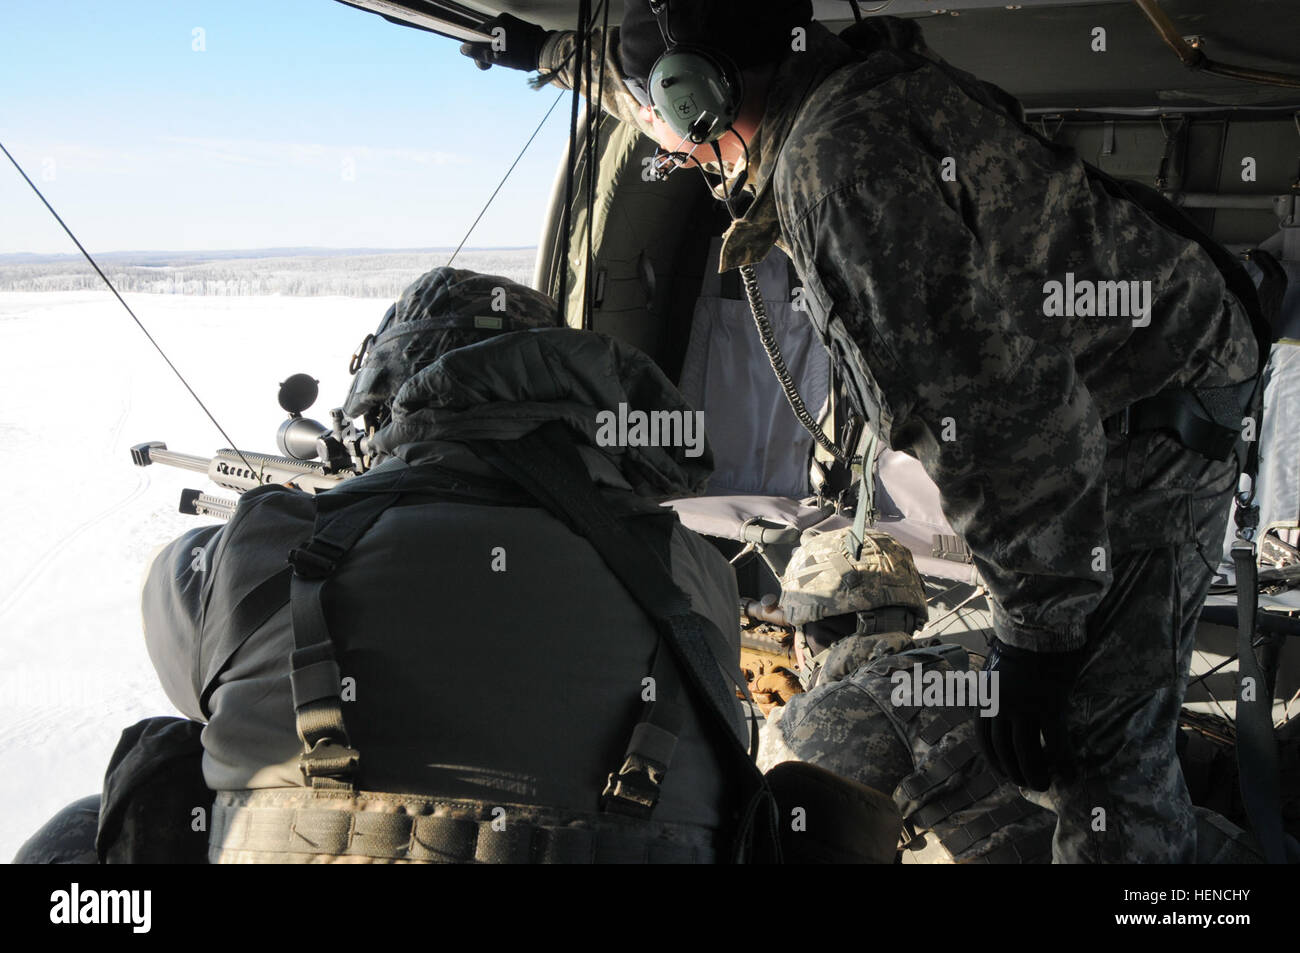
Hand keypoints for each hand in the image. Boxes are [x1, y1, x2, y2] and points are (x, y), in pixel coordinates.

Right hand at [459, 14, 548, 71]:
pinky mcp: (520, 28)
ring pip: (496, 37)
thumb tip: (463, 49)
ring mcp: (513, 22)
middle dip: (487, 51)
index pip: (477, 33)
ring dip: (496, 50)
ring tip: (506, 60)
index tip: (481, 61)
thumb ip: (480, 53)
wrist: (548, 52)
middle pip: (486, 35)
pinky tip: (512, 56)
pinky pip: (506, 37)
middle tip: (492, 64)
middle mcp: (504, 19)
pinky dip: (505, 47)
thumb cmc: (524, 55)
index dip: (475, 49)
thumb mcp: (499, 58)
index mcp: (498, 22)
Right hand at [750, 660, 803, 717]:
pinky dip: (771, 713)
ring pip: (760, 705)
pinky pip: (765, 714)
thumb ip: (764, 681)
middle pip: (756, 695)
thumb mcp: (781, 681)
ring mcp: (771, 701)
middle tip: (775, 696)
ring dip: (769, 706)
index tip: (768, 689)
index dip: (759, 688)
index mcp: (770, 678)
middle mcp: (769, 689)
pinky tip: (779, 710)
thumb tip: (751, 687)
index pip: (755, 683)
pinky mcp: (774, 712)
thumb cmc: (798, 690)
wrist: (807, 704)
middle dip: (765, 698)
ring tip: (779, 704)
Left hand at [976, 638, 1084, 790]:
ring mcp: (1024, 707)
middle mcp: (1000, 706)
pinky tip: (1069, 772)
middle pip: (1003, 750)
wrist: (1037, 628)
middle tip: (1026, 783)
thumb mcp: (994, 671)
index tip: (1003, 772)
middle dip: (1014, 771)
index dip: (994, 760)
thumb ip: (994, 693)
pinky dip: (1062, 761)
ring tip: (1044, 784)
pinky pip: (1055, 742)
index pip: (984, 738)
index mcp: (985, 698)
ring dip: (1035, 773)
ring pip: (1026, 752)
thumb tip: (998, 712)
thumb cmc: (1019, 648)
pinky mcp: (1048, 705)